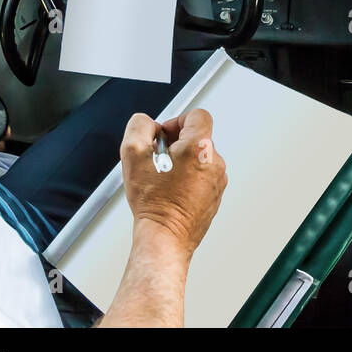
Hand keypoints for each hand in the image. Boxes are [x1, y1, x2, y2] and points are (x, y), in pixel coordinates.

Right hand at [120, 109, 226, 260]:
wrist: (165, 236)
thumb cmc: (153, 202)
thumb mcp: (133, 154)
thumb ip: (139, 127)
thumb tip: (148, 124)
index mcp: (200, 147)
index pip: (197, 115)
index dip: (176, 121)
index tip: (163, 136)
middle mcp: (215, 162)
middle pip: (197, 138)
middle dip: (176, 145)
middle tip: (157, 161)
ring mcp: (218, 180)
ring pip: (199, 159)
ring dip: (181, 163)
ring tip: (162, 180)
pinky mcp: (215, 195)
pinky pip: (202, 178)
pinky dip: (188, 180)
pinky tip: (171, 192)